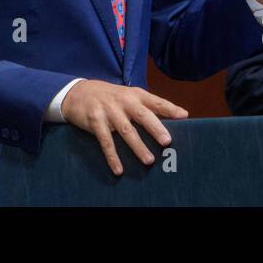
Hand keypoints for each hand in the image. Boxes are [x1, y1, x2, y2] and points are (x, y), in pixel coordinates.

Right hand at [60, 80, 187, 175]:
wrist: (78, 92)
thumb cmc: (111, 97)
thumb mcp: (129, 96)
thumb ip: (148, 107)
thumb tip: (173, 120)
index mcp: (135, 95)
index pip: (155, 101)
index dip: (170, 108)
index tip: (184, 116)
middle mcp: (124, 101)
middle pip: (142, 115)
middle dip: (155, 128)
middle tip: (167, 141)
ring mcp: (109, 111)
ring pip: (126, 130)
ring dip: (138, 146)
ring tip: (149, 160)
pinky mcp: (95, 121)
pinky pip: (106, 141)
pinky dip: (112, 156)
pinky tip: (119, 169)